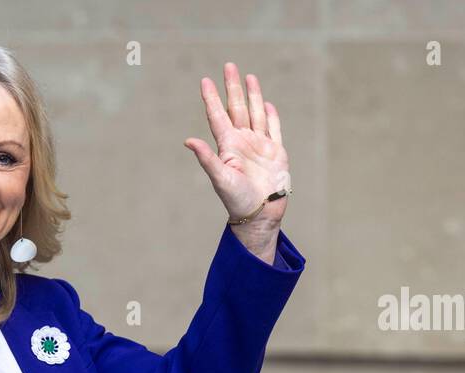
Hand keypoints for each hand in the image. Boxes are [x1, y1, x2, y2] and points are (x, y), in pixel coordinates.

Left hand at [185, 63, 290, 235]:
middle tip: (228, 66)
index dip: (211, 98)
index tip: (205, 80)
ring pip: (255, 114)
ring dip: (252, 95)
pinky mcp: (275, 152)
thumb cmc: (237, 199)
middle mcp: (242, 142)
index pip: (217, 116)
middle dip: (233, 88)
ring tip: (248, 76)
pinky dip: (271, 116)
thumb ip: (206, 158)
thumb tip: (188, 140)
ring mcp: (259, 146)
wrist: (260, 214)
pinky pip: (274, 129)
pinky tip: (267, 104)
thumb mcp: (220, 178)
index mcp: (228, 146)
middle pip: (237, 108)